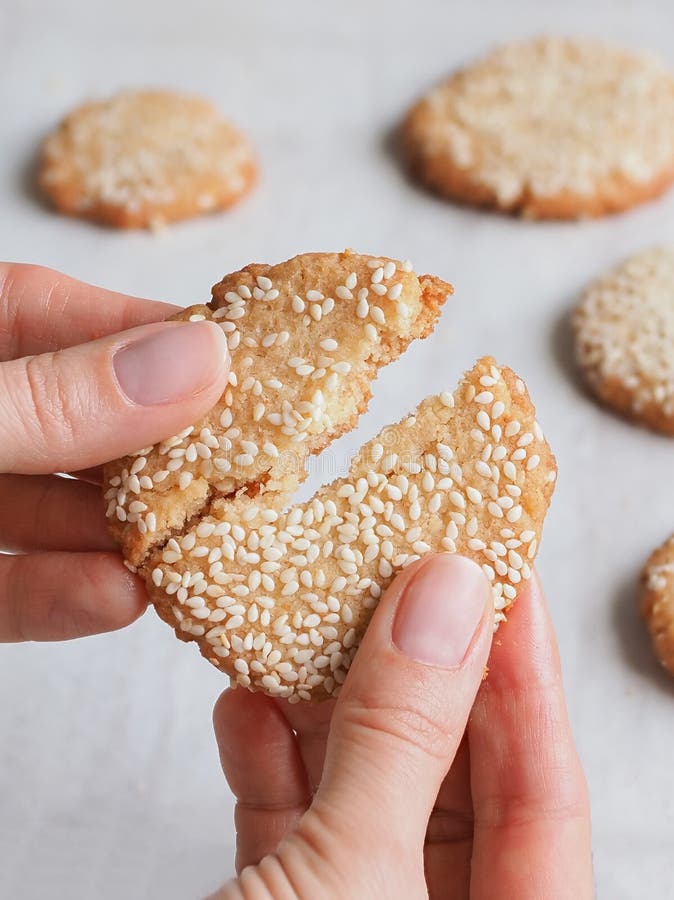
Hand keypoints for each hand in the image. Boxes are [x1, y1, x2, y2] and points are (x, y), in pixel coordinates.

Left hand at [0, 263, 228, 640]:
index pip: (56, 315)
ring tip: (197, 550)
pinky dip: (59, 598)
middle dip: (157, 450)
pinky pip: (4, 590)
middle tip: (246, 470)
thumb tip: (196, 364)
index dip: (153, 336)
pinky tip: (118, 599)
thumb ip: (52, 401)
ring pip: (49, 513)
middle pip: (74, 420)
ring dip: (120, 538)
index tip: (243, 363)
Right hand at [213, 554, 592, 898]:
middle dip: (415, 671)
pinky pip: (295, 819)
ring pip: (367, 787)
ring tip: (310, 623)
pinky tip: (246, 703)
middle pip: (453, 776)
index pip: (543, 794)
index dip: (525, 672)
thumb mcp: (345, 876)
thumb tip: (444, 601)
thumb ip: (398, 740)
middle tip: (399, 574)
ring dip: (327, 705)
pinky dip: (269, 758)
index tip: (499, 572)